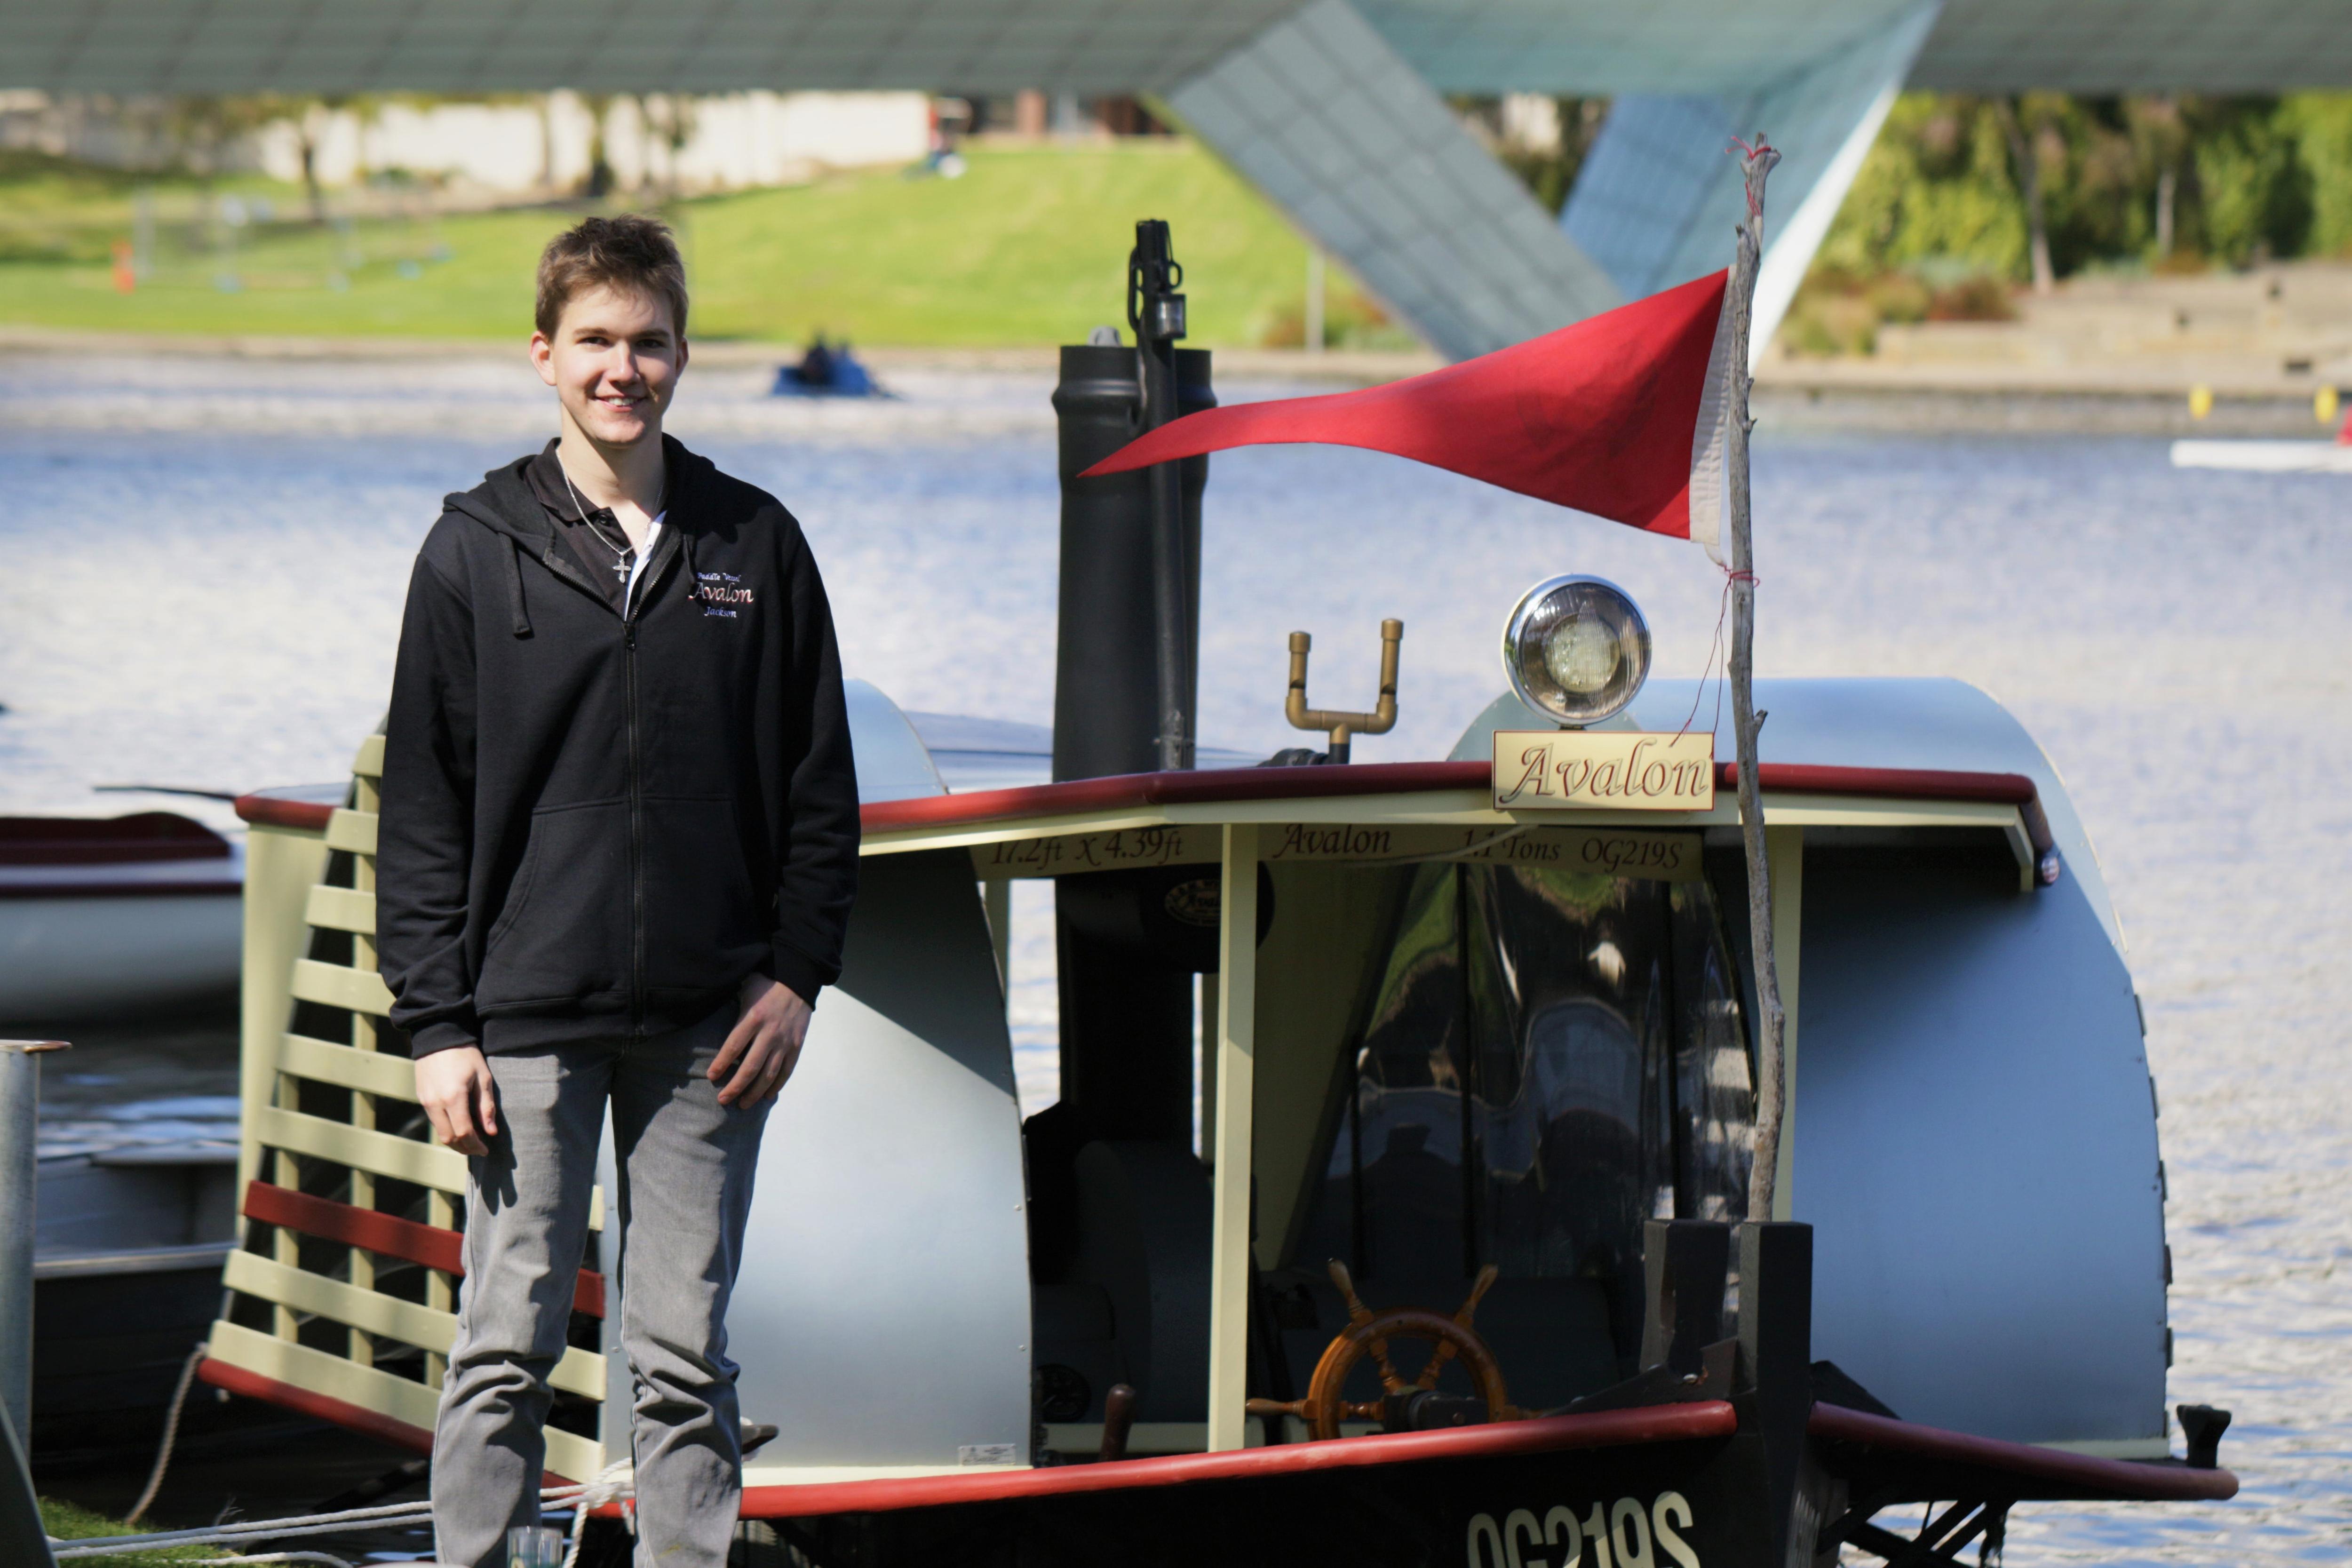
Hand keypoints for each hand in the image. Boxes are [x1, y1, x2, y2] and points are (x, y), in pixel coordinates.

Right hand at [416, 1045, 498, 1156]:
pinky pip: (434, 1121)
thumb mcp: (483, 1077)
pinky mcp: (421, 1098)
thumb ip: (486, 1106)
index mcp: (453, 1098)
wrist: (438, 1036)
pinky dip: (446, 1129)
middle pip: (449, 1138)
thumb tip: (491, 1132)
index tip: (486, 1150)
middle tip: (479, 1150)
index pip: (464, 1133)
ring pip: (439, 1132)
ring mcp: (425, 1101)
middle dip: (465, 1149)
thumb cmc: (466, 1054)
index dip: (476, 1146)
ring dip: (455, 1141)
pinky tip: (458, 1126)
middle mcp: (436, 1103)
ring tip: (471, 1141)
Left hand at [711, 974, 812, 1108]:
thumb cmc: (767, 983)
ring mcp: (785, 1041)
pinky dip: (777, 1085)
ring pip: (769, 1074)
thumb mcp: (746, 989)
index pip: (733, 1047)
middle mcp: (770, 1033)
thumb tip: (709, 1014)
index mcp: (754, 1018)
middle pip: (750, 1067)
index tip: (710, 1076)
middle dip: (735, 1087)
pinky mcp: (797, 1045)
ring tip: (743, 1104)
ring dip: (755, 1092)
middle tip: (723, 1100)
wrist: (799, 979)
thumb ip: (732, 1006)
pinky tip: (767, 1095)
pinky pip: (786, 1070)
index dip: (721, 1064)